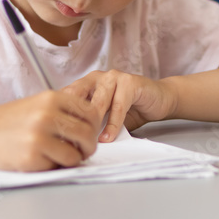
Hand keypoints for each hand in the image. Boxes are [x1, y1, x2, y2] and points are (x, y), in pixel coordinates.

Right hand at [0, 89, 109, 171]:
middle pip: (87, 134)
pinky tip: (43, 159)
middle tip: (84, 151)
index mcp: (52, 98)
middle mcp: (47, 115)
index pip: (90, 112)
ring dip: (74, 159)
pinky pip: (56, 166)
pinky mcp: (31, 158)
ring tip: (64, 157)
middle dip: (89, 146)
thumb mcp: (39, 103)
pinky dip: (54, 166)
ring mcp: (38, 137)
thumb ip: (64, 110)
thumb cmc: (11, 119)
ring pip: (75, 155)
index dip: (95, 126)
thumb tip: (94, 125)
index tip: (91, 133)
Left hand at [62, 70, 177, 142]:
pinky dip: (113, 124)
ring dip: (93, 124)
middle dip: (74, 120)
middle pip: (78, 98)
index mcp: (87, 83)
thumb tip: (71, 142)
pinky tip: (109, 137)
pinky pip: (118, 106)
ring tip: (89, 141)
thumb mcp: (106, 117)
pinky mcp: (130, 82)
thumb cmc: (131, 110)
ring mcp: (114, 77)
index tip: (58, 136)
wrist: (160, 100)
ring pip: (98, 102)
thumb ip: (91, 123)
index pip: (66, 97)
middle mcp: (98, 77)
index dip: (61, 116)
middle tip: (71, 141)